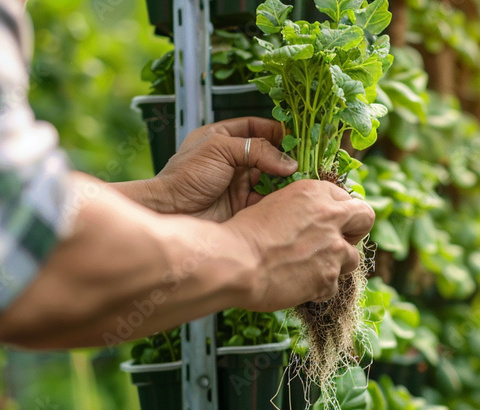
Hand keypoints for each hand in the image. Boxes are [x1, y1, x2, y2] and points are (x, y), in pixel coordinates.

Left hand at [123, 118, 298, 221]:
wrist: (171, 212)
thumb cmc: (185, 175)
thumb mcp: (220, 149)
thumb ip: (256, 150)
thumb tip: (289, 161)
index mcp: (222, 138)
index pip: (256, 127)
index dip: (277, 130)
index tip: (298, 134)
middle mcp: (233, 159)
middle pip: (269, 153)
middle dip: (287, 156)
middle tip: (308, 158)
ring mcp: (239, 183)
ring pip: (272, 177)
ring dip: (287, 178)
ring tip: (305, 177)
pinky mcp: (244, 206)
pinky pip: (269, 199)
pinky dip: (281, 198)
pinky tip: (294, 195)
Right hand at [225, 180, 375, 310]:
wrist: (234, 261)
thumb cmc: (244, 233)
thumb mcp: (274, 205)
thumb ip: (302, 210)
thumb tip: (312, 220)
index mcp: (315, 193)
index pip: (348, 199)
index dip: (342, 213)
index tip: (334, 223)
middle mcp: (330, 217)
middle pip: (365, 219)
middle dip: (355, 231)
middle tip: (339, 242)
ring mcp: (333, 248)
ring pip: (353, 258)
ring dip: (336, 264)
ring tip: (310, 269)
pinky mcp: (329, 277)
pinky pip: (334, 285)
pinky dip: (319, 287)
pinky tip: (299, 285)